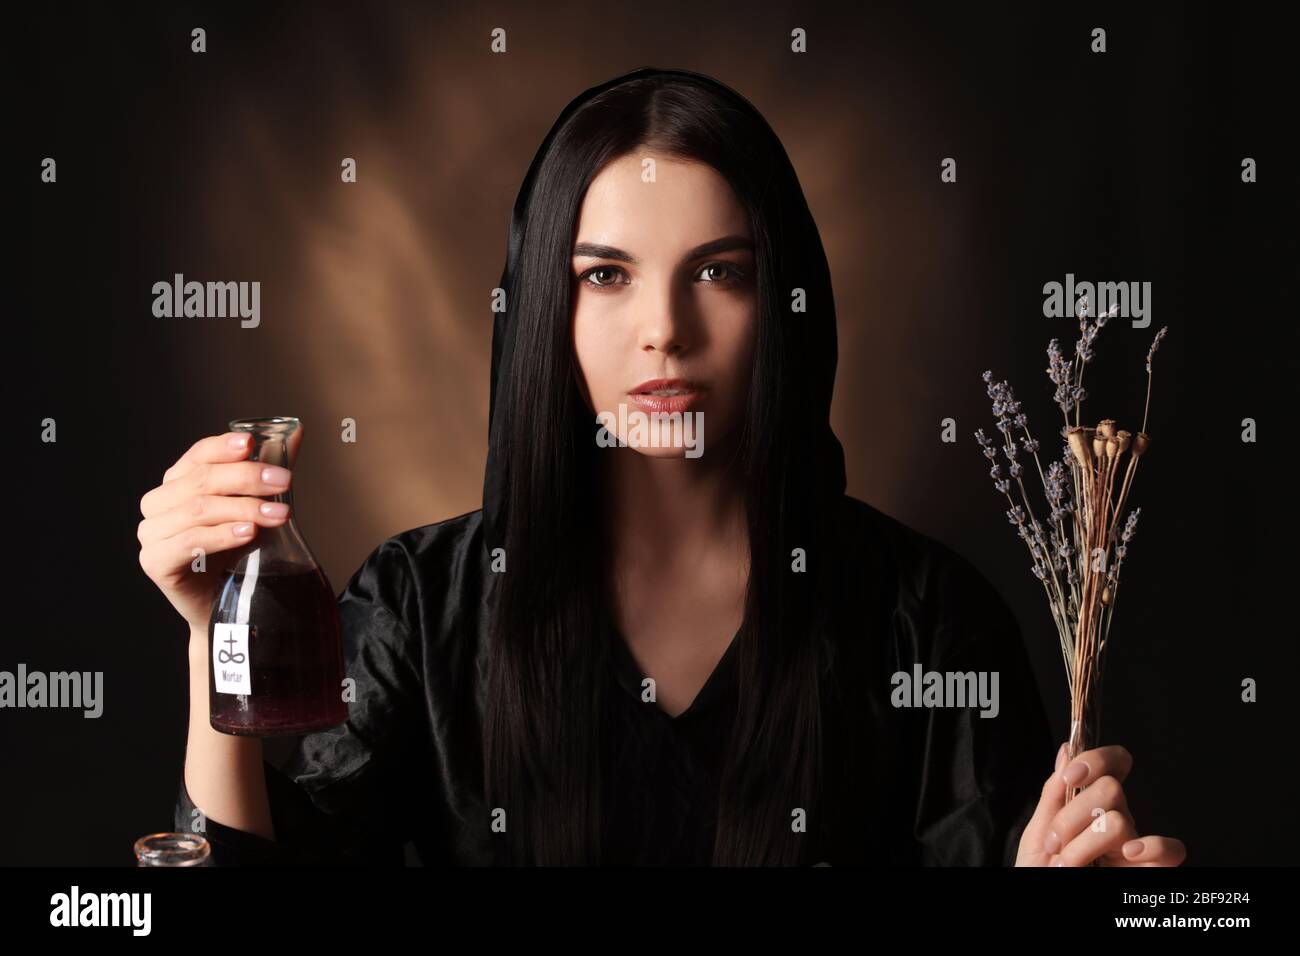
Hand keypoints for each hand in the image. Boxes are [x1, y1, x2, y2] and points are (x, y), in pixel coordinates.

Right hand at [137, 424, 304, 633]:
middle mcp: (159, 503)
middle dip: (247, 478)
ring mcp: (152, 533)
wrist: (226, 604)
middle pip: (202, 480)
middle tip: (284, 482)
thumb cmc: (238, 552)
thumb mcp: (257, 506)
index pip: (198, 455)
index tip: (253, 444)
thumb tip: (297, 431)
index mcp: (178, 483)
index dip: (224, 447)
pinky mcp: (155, 562)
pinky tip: (248, 532)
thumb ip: (271, 470)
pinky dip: (221, 535)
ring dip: (243, 508)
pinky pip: (188, 542)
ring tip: (278, 513)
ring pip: (198, 509)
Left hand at [1015, 742, 1186, 866]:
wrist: (1042, 901)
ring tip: (1067, 864)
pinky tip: (1125, 856)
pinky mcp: (1149, 869)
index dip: (1096, 760)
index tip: (1070, 777)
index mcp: (1091, 805)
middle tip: (1054, 843)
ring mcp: (1134, 845)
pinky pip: (1170, 850)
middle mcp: (1116, 821)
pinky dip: (1150, 847)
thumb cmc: (1041, 871)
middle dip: (1072, 815)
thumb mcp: (1039, 831)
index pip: (1112, 766)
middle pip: (1111, 789)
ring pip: (1118, 820)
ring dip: (1082, 844)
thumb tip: (1067, 751)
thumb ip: (1054, 793)